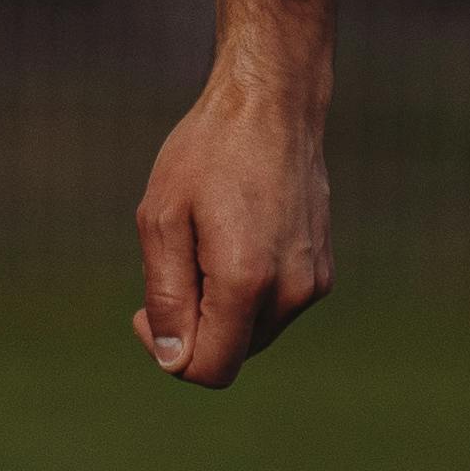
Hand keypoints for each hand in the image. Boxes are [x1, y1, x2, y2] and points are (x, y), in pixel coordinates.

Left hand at [133, 0, 347, 381]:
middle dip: (193, 329)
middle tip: (171, 265)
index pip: (209, 368)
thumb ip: (165, 296)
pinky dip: (247, 292)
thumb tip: (172, 359)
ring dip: (220, 309)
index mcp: (247, 281)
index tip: (147, 311)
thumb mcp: (162, 219)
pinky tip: (235, 236)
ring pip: (252, 334)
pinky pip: (274, 308)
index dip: (169, 354)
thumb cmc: (208, 152)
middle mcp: (290, 292)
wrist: (274, 102)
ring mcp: (313, 283)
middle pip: (231, 354)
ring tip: (205, 241)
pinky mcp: (322, 271)